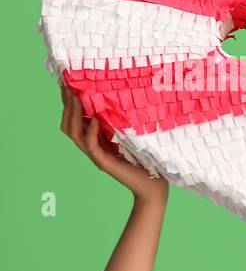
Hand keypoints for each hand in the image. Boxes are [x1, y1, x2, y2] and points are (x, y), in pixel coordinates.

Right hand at [60, 82, 166, 201]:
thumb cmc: (146, 159)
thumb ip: (121, 123)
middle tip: (68, 87)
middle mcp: (92, 147)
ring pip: (74, 134)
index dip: (68, 104)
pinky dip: (90, 132)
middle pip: (68, 125)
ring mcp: (96, 156)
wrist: (153, 186)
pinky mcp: (105, 163)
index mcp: (96, 140)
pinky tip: (94, 120)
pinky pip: (91, 146)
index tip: (68, 84)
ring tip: (76, 98)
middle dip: (66, 106)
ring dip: (74, 115)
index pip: (74, 120)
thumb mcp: (131, 136)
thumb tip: (120, 99)